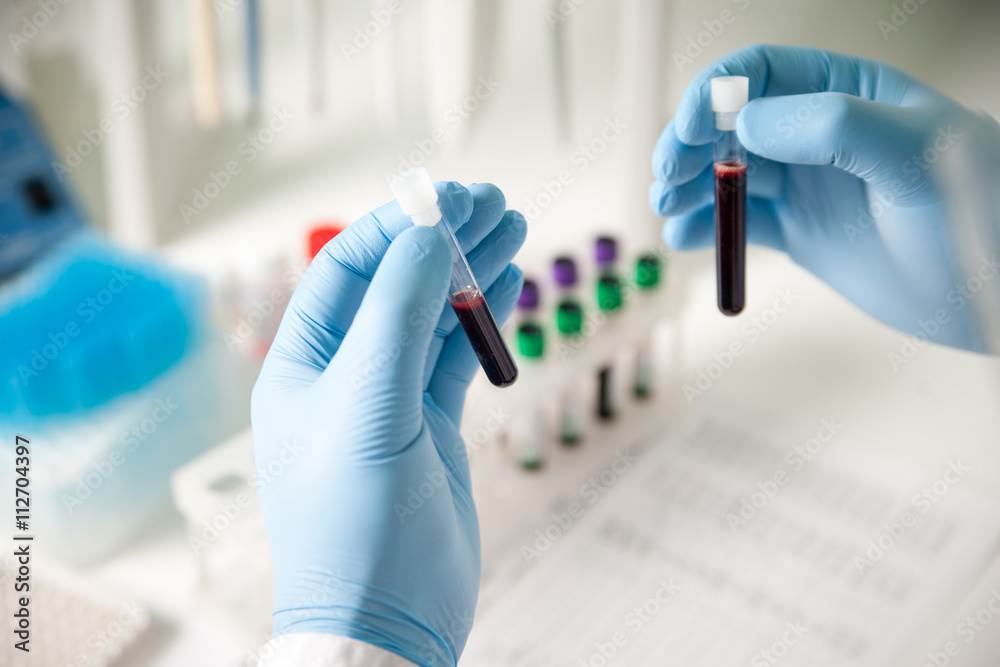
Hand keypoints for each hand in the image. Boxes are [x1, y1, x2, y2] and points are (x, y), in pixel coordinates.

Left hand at [251, 182, 525, 665]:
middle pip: (395, 285)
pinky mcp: (430, 428)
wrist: (386, 621)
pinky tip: (505, 285)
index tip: (448, 198)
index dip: (396, 227)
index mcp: (303, 365)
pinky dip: (481, 321)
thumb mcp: (371, 408)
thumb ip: (397, 317)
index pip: (347, 269)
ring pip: (432, 317)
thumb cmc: (355, 527)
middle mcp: (343, 376)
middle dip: (442, 241)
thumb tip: (424, 238)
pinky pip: (455, 358)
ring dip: (469, 272)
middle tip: (495, 204)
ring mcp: (390, 401)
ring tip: (513, 228)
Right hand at [650, 44, 999, 351]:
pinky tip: (685, 238)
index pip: (764, 72)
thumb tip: (748, 122)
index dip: (716, 94)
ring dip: (689, 186)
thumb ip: (835, 127)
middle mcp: (820, 133)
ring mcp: (807, 183)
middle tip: (665, 177)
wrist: (994, 292)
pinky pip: (741, 223)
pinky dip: (707, 229)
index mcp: (848, 91)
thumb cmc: (977, 208)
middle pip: (732, 124)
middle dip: (690, 145)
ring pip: (728, 174)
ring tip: (667, 208)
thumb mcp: (914, 155)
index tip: (689, 131)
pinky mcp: (801, 232)